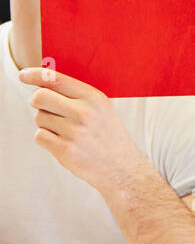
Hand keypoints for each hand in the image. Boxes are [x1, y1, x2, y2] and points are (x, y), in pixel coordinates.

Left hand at [19, 67, 151, 195]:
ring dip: (46, 124)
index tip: (23, 76)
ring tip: (66, 132)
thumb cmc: (108, 136)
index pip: (56, 80)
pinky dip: (46, 139)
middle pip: (40, 97)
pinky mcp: (65, 150)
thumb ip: (76, 95)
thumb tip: (42, 84)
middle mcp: (84, 113)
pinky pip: (39, 136)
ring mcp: (74, 132)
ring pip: (39, 117)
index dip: (35, 75)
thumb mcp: (101, 109)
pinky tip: (63, 143)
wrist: (121, 168)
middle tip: (45, 108)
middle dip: (37, 102)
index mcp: (94, 98)